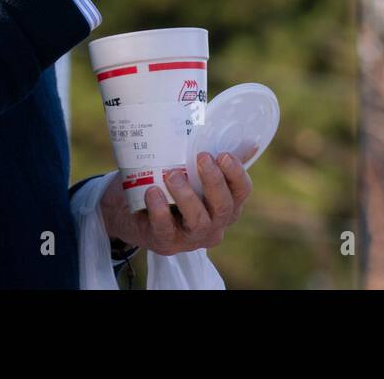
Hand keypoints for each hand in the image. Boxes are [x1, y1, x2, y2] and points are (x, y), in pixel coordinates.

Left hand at [99, 152, 252, 255]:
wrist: (132, 213)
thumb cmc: (172, 188)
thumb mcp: (195, 174)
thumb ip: (218, 161)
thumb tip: (250, 142)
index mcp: (227, 205)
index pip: (242, 191)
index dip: (237, 173)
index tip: (223, 154)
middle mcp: (214, 224)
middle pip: (224, 206)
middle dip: (214, 181)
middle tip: (201, 157)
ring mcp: (191, 237)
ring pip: (198, 220)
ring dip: (187, 195)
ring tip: (172, 174)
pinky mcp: (166, 242)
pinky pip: (165, 228)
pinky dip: (160, 209)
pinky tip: (153, 192)